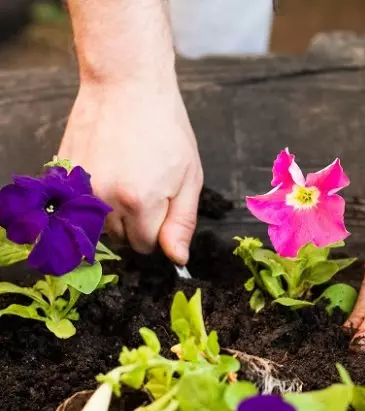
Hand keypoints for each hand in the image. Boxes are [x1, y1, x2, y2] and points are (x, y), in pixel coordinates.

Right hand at [57, 78, 202, 264]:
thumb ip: (182, 222)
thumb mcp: (190, 177)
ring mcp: (79, 187)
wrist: (128, 86)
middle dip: (136, 221)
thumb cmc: (165, 128)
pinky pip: (79, 204)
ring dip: (112, 211)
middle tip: (145, 184)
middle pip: (121, 239)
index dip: (158, 228)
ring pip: (98, 225)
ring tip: (126, 174)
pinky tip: (107, 168)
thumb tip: (177, 258)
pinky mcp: (63, 174)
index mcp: (139, 202)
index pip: (147, 246)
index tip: (162, 203)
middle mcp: (103, 200)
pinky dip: (92, 196)